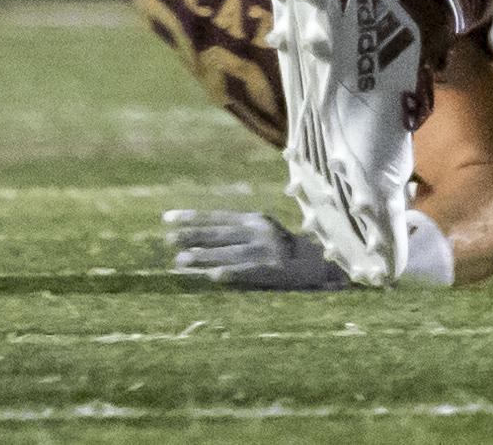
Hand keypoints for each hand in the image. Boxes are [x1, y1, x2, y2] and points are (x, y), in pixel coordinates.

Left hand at [164, 210, 351, 289]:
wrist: (325, 265)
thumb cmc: (288, 252)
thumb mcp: (264, 234)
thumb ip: (239, 234)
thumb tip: (202, 239)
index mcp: (255, 220)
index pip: (217, 217)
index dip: (192, 217)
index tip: (167, 218)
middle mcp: (260, 231)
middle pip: (219, 233)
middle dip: (192, 235)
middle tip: (168, 239)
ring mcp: (269, 250)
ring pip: (230, 252)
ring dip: (204, 256)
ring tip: (181, 260)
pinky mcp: (277, 270)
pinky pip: (249, 272)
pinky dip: (231, 273)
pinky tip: (213, 276)